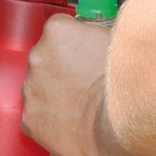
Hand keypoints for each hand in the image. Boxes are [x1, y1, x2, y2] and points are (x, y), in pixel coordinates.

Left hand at [21, 15, 114, 155]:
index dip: (74, 45)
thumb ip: (94, 32)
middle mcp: (37, 56)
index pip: (58, 30)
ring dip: (53, 94)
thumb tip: (92, 35)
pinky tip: (72, 123)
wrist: (122, 125)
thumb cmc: (126, 83)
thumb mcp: (117, 40)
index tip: (85, 56)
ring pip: (39, 88)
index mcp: (57, 31)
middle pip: (45, 59)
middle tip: (85, 84)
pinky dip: (50, 120)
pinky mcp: (30, 118)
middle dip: (61, 70)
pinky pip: (37, 115)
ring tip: (81, 106)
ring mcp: (31, 88)